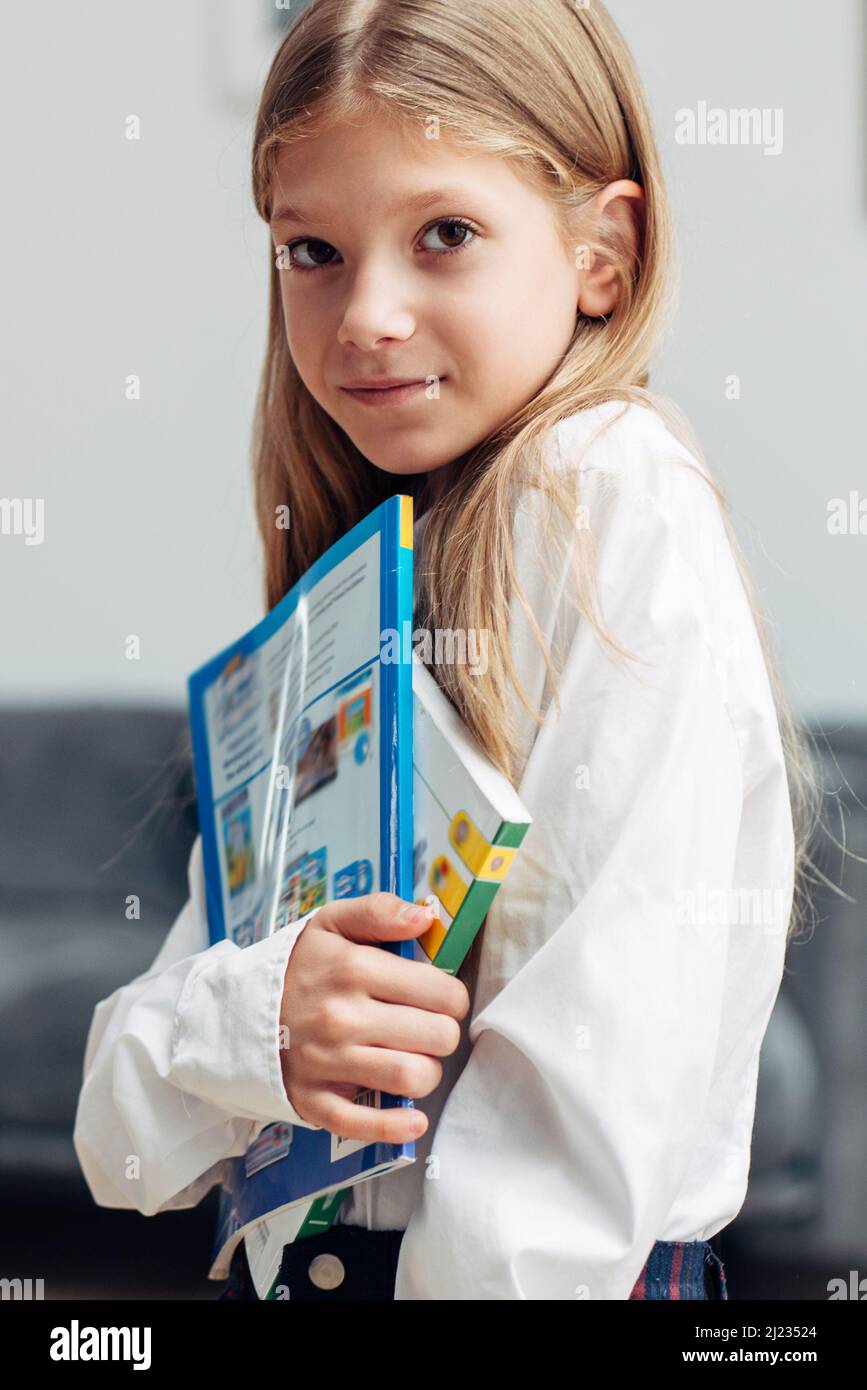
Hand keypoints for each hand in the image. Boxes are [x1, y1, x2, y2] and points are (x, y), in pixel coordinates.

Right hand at [279, 892, 470, 1142]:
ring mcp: (328, 1062)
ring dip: (427, 1072)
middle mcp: (343, 1017)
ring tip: (415, 1059)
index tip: (442, 998)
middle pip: (436, 1037)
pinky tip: (413, 1117)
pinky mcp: (314, 1100)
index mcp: (353, 969)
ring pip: (412, 1077)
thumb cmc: (297, 965)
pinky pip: (365, 1124)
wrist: (236, 1009)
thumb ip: (380, 911)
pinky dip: (398, 1126)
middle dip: (443, 1033)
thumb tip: (426, 915)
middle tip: (429, 1028)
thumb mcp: (331, 922)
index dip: (452, 996)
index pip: (441, 992)